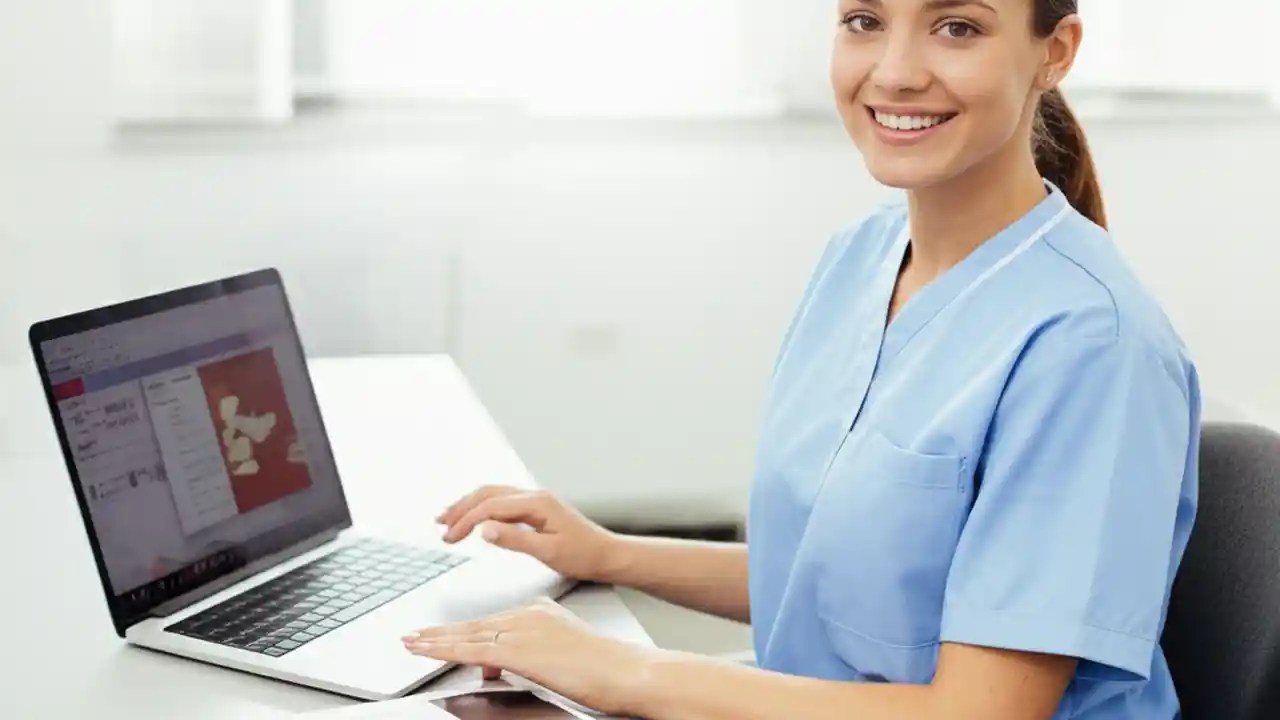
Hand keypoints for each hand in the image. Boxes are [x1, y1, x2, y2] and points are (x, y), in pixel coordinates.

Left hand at [402, 598, 655, 716]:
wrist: (624, 670)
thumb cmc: (602, 668)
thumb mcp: (558, 657)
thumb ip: (525, 659)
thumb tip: (494, 669)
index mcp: (537, 612)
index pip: (490, 623)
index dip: (461, 631)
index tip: (438, 634)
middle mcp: (527, 616)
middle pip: (474, 626)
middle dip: (441, 633)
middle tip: (414, 635)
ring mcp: (522, 632)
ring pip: (468, 636)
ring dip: (434, 641)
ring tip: (411, 643)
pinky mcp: (519, 651)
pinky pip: (472, 651)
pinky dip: (444, 649)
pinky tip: (427, 651)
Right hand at [437, 485, 621, 582]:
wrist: (607, 555)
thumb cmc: (583, 555)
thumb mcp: (548, 552)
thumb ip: (515, 540)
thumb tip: (484, 530)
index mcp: (537, 503)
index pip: (491, 505)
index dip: (467, 520)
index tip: (450, 536)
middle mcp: (535, 496)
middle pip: (488, 493)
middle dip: (461, 508)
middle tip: (441, 526)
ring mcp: (535, 501)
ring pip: (494, 495)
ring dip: (469, 505)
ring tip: (448, 519)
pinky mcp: (536, 510)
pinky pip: (503, 502)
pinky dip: (483, 509)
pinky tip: (475, 519)